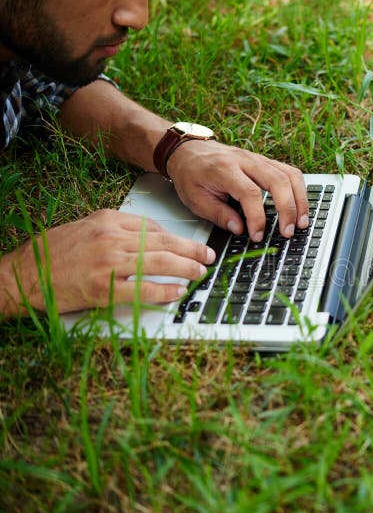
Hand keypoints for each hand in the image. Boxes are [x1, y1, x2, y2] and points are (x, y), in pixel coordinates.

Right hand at [0, 210, 215, 316]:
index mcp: (109, 220)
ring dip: (186, 268)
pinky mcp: (104, 288)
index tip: (191, 243)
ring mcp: (109, 263)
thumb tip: (151, 235)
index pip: (155, 227)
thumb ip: (118, 229)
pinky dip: (165, 291)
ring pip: (160, 263)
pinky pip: (144, 290)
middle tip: (208, 256)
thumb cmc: (53, 252)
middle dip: (191, 250)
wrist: (23, 274)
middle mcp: (112, 238)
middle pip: (164, 243)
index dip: (178, 237)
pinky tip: (178, 292)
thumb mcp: (87, 227)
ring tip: (200, 272)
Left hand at [165, 140, 309, 240]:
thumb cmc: (191, 174)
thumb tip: (240, 230)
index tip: (257, 236)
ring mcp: (259, 159)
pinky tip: (300, 207)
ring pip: (290, 175)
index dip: (257, 217)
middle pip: (278, 181)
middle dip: (288, 209)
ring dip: (300, 200)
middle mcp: (246, 161)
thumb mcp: (195, 199)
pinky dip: (300, 191)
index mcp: (225, 170)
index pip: (250, 193)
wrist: (189, 149)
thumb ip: (218, 215)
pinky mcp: (266, 162)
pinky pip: (290, 172)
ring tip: (302, 222)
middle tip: (288, 232)